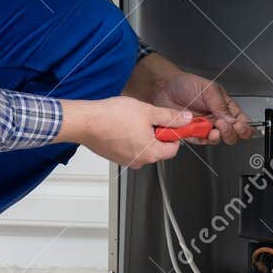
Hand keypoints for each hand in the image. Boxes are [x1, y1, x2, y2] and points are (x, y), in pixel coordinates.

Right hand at [57, 97, 191, 168]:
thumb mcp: (148, 111)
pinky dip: (129, 138)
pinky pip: (129, 148)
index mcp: (152, 153)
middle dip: (156, 133)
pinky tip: (121, 125)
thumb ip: (169, 117)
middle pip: (158, 149)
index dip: (173, 134)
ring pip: (142, 147)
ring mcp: (126, 160)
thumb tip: (186, 119)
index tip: (168, 122)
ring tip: (131, 119)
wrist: (86, 121)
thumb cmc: (113, 117)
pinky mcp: (114, 156)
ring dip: (142, 134)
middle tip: (147, 117)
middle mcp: (140, 161)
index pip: (173, 149)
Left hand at [128, 54, 252, 144]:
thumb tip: (232, 120)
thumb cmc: (186, 84)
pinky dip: (202, 139)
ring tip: (214, 128)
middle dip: (231, 133)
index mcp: (225, 107)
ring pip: (217, 140)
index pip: (242, 121)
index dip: (244, 127)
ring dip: (218, 137)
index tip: (239, 125)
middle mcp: (216, 119)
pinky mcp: (191, 133)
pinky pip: (200, 141)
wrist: (164, 87)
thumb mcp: (209, 89)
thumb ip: (221, 105)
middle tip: (224, 125)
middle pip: (232, 135)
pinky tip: (203, 132)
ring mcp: (204, 127)